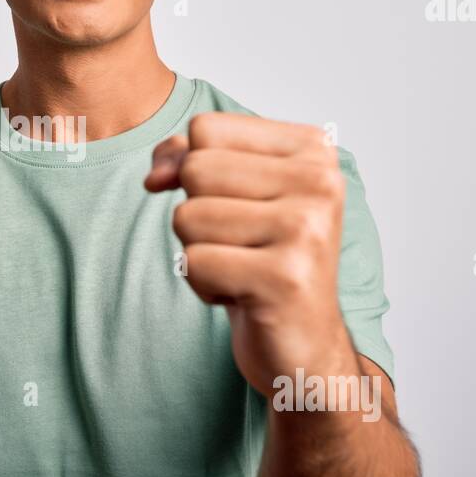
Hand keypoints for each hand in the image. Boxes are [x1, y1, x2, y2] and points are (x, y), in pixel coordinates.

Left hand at [144, 112, 354, 395]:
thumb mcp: (229, 196)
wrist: (305, 347)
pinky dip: (204, 286)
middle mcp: (320, 181)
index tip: (239, 208)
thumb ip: (186, 160)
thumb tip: (155, 176)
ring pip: (188, 216)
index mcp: (313, 149)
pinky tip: (244, 296)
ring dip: (201, 254)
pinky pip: (194, 262)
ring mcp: (306, 229)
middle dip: (198, 216)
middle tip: (243, 247)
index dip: (196, 171)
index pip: (206, 129)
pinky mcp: (285, 277)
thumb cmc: (264, 264)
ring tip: (245, 270)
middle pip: (195, 169)